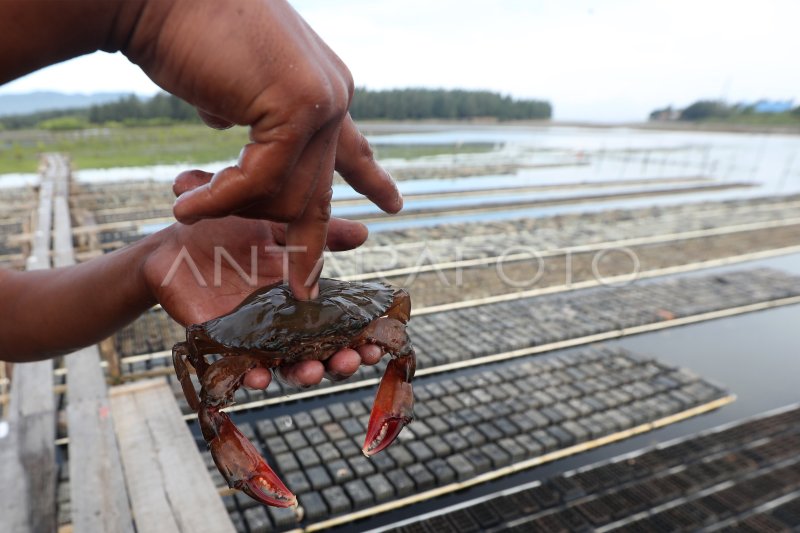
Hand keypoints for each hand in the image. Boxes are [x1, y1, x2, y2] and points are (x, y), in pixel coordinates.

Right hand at [119, 0, 401, 299]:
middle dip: (309, 241)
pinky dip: (220, 200)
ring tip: (188, 207)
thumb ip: (249, 115)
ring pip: (288, 192)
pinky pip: (261, 179)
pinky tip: (185, 210)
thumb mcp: (231, 85)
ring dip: (234, 208)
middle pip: (318, 188)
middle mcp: (334, 95)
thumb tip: (234, 131)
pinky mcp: (299, 107)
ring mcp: (323, 100)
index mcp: (324, 89)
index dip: (370, 177)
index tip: (393, 206)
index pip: (351, 146)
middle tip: (303, 285)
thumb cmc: (185, 34)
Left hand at [143, 214, 382, 389]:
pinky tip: (260, 377)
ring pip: (283, 368)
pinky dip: (249, 377)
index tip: (378, 343)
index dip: (360, 339)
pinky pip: (237, 369)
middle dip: (338, 363)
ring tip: (311, 371)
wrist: (175, 239)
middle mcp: (282, 326)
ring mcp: (252, 338)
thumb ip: (318, 233)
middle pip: (318, 355)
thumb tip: (365, 233)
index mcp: (301, 301)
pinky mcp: (220, 345)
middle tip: (353, 360)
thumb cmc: (230, 231)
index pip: (338, 329)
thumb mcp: (279, 227)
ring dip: (301, 375)